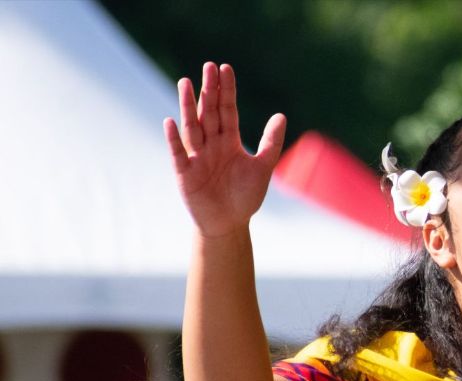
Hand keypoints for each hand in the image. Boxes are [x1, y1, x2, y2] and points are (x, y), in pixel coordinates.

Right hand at [164, 63, 285, 236]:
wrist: (229, 223)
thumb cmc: (245, 196)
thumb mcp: (263, 167)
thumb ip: (271, 142)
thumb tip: (281, 115)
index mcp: (229, 142)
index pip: (227, 110)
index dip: (227, 91)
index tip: (225, 68)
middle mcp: (211, 145)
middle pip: (209, 113)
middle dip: (209, 91)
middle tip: (208, 66)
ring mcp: (196, 157)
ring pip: (192, 127)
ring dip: (189, 106)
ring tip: (186, 83)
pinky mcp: (185, 173)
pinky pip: (178, 153)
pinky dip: (174, 138)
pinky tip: (170, 121)